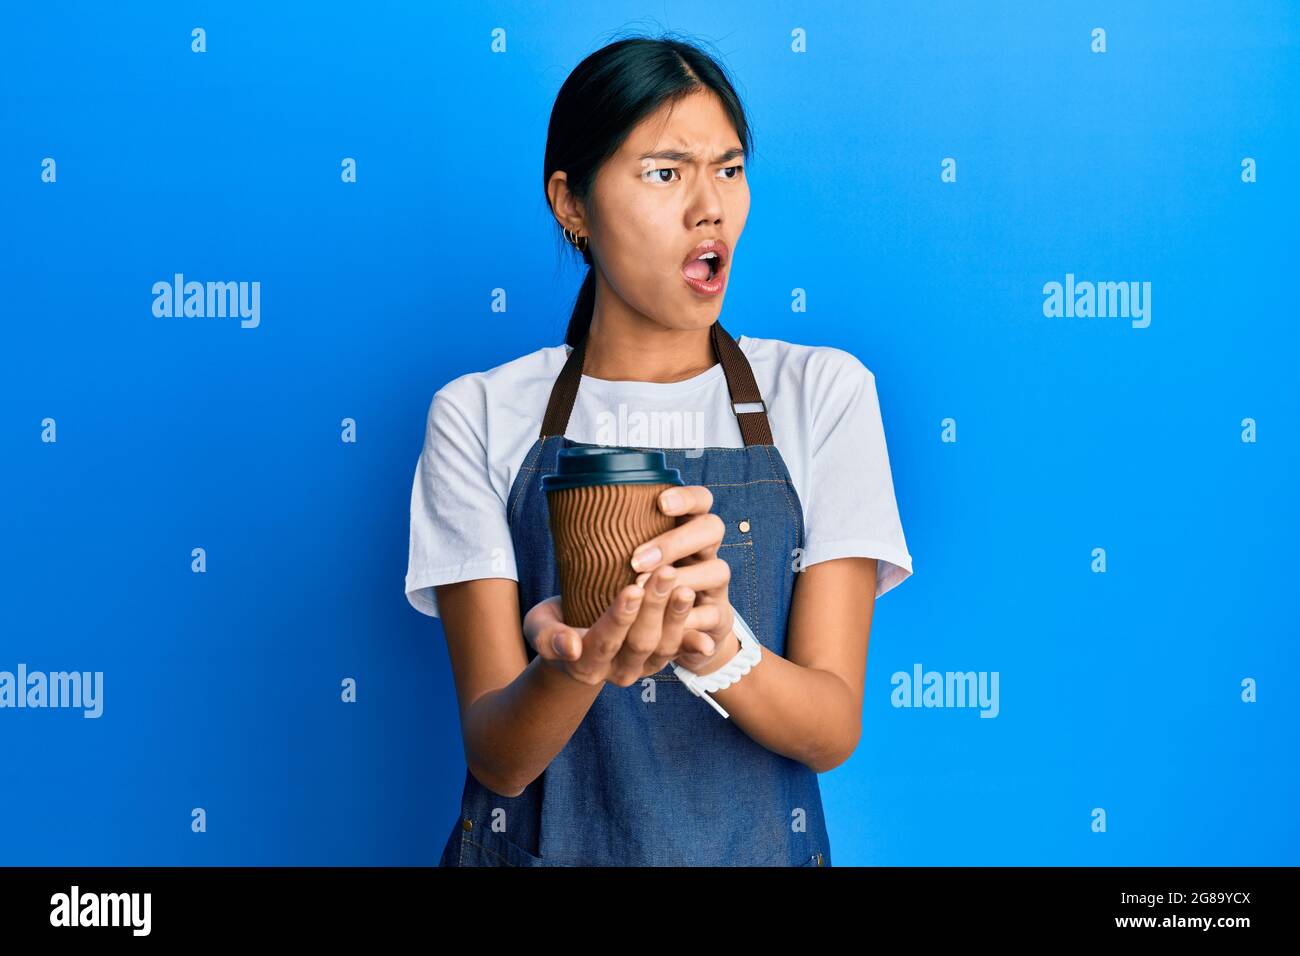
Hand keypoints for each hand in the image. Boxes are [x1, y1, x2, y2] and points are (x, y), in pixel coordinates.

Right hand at [522, 564, 715, 687]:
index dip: (620, 617)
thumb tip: (569, 647)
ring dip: (677, 616)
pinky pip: (681, 649)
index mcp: (587, 665)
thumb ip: (548, 639)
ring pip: (666, 646)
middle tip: (666, 572)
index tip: (632, 587)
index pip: (605, 641)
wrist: (573, 641)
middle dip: (654, 607)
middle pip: (641, 642)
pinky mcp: (662, 657)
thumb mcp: (539, 628)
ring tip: (685, 586)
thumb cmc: (552, 626)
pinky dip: (695, 637)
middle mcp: (619, 671)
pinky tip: (705, 616)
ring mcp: (645, 666)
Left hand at [630, 485, 738, 673]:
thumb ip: (612, 544)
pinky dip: (691, 620)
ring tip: (645, 591)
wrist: (671, 633)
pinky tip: (668, 626)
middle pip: (712, 528)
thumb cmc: (635, 587)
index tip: (660, 503)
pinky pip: (713, 615)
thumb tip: (575, 524)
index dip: (687, 497)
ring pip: (718, 570)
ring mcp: (715, 584)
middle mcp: (706, 551)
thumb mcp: (626, 562)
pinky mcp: (718, 616)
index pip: (700, 500)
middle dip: (675, 542)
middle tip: (637, 561)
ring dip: (683, 579)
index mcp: (686, 529)